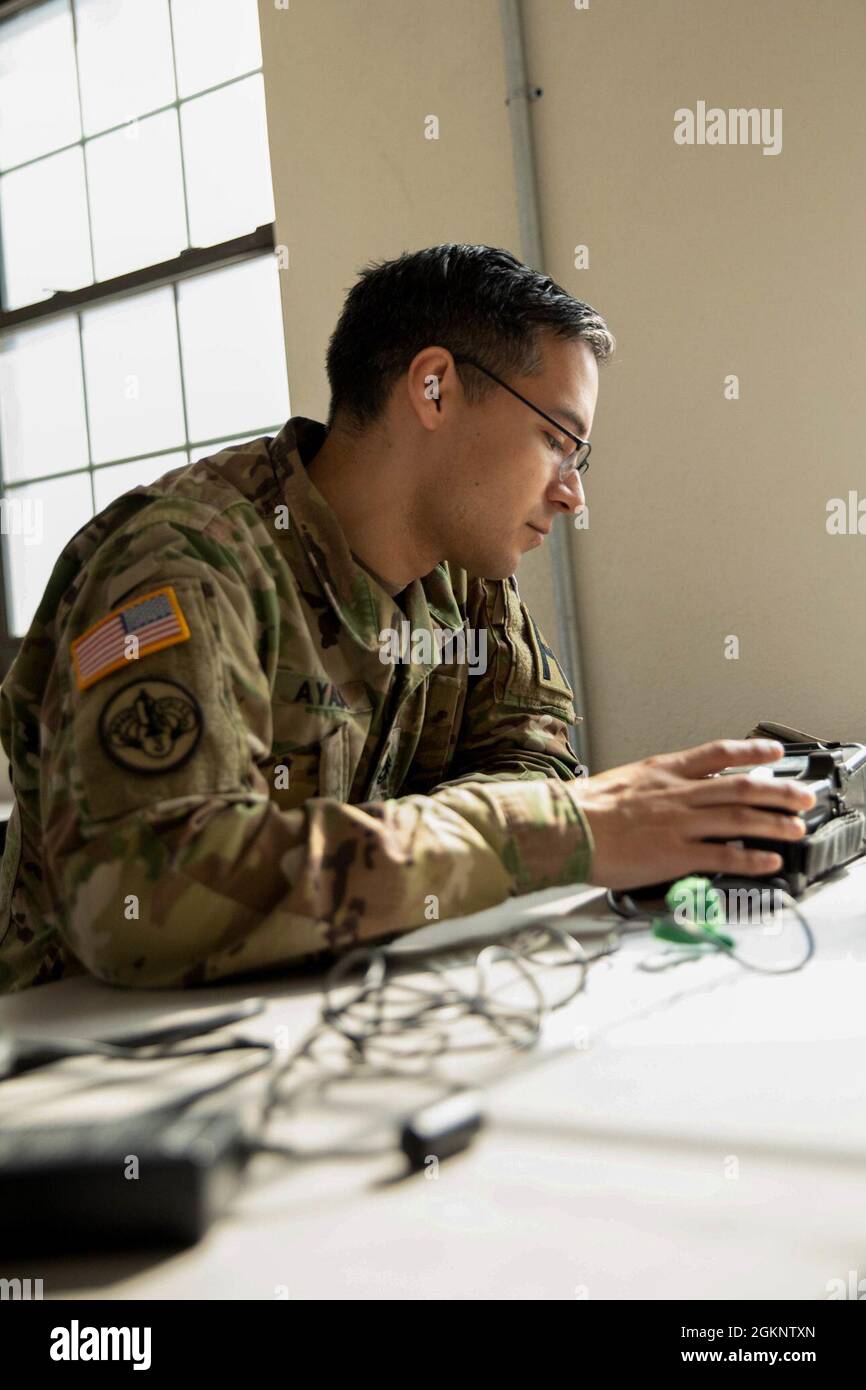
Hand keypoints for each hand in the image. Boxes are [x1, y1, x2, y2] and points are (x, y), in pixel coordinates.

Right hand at [568, 739, 816, 889]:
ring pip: (740, 819)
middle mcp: (677, 793)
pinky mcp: (675, 854)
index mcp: (664, 771)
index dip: (752, 751)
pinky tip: (769, 861)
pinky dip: (752, 858)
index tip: (774, 752)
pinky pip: (724, 855)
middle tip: (801, 797)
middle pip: (741, 787)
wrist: (564, 827)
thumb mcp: (625, 781)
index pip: (718, 753)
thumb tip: (675, 791)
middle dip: (778, 792)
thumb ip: (655, 785)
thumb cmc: (583, 809)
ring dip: (774, 824)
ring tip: (795, 828)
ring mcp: (679, 823)